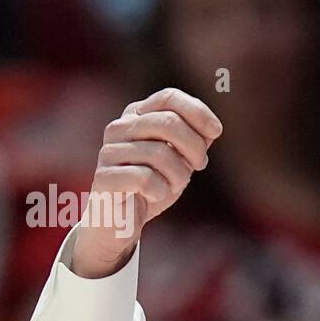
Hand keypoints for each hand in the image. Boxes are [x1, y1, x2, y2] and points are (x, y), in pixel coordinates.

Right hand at [72, 88, 222, 277]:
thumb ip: (194, 139)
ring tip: (172, 185)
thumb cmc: (153, 186)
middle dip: (194, 147)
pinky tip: (154, 196)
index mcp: (136, 116)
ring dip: (178, 175)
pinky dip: (159, 190)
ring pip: (160, 153)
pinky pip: (144, 178)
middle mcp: (119, 128)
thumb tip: (213, 128)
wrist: (120, 222)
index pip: (168, 98)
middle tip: (198, 166)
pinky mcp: (104, 178)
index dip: (197, 111)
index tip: (215, 132)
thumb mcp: (179, 159)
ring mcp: (108, 152)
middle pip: (168, 122)